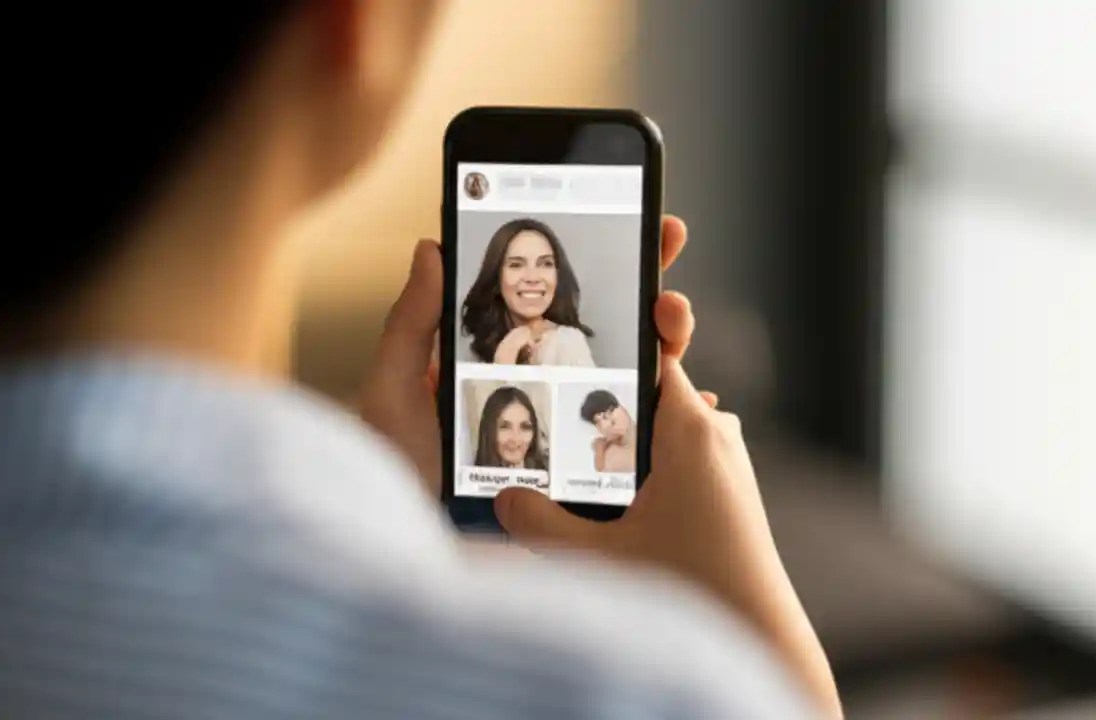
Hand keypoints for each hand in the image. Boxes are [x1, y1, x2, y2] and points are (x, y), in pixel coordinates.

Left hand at [363, 216, 708, 497]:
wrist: (417, 564)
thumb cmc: (395, 483)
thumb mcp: (392, 397)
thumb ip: (411, 325)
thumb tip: (431, 246)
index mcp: (500, 367)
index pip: (554, 302)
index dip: (592, 257)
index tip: (626, 211)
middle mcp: (547, 396)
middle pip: (610, 327)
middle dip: (647, 279)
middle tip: (670, 240)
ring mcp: (577, 436)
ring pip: (640, 375)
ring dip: (671, 336)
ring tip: (675, 315)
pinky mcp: (597, 479)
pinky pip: (649, 442)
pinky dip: (684, 418)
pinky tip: (703, 397)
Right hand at [492, 325, 839, 713]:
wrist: (760, 639)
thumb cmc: (691, 593)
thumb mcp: (598, 558)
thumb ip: (540, 524)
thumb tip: (503, 500)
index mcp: (690, 430)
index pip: (650, 357)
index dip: (613, 344)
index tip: (574, 340)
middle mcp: (716, 436)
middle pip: (648, 395)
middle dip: (602, 403)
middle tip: (552, 409)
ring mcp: (728, 466)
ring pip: (662, 432)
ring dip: (622, 444)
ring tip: (573, 462)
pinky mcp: (729, 497)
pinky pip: (679, 462)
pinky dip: (643, 472)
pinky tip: (610, 505)